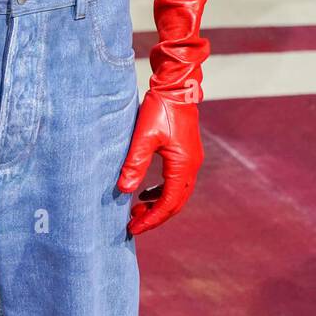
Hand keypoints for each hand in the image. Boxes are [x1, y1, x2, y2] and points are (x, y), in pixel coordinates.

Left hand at [118, 90, 203, 233]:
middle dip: (155, 216)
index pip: (167, 203)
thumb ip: (134, 164)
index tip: (133, 228)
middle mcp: (192, 166)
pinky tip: (147, 192)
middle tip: (133, 223)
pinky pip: (177, 181)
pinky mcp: (188, 153)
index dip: (150, 219)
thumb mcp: (144, 137)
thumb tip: (124, 190)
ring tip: (137, 209)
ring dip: (158, 204)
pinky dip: (162, 191)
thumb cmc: (160, 108)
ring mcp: (192, 159)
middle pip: (175, 203)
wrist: (176, 86)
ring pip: (178, 193)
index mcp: (182, 165)